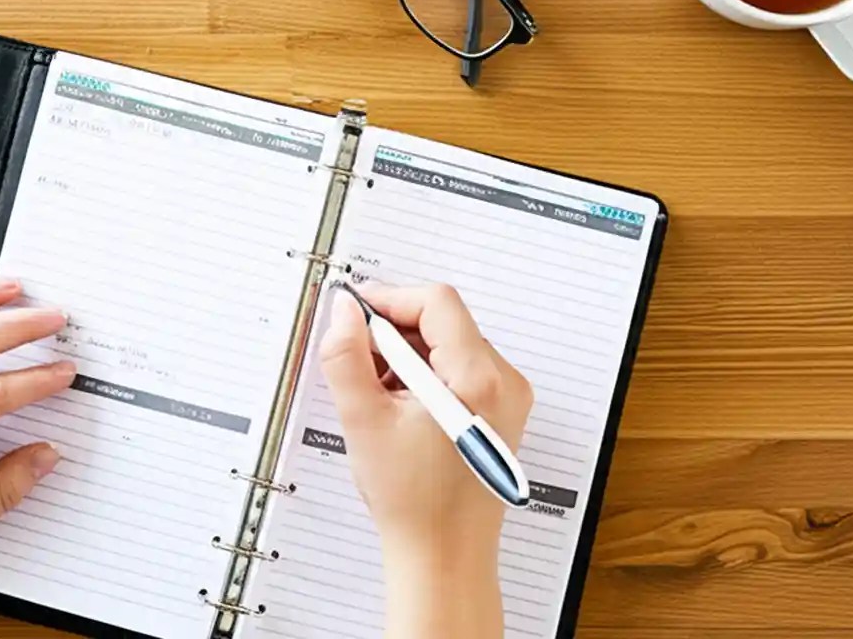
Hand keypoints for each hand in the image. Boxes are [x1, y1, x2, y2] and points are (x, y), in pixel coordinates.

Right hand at [319, 283, 532, 638]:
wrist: (444, 554)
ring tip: (379, 395)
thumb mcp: (364, 421)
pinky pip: (461, 369)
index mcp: (479, 380)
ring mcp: (508, 397)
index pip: (437, 303)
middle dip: (395, 332)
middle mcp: (505, 382)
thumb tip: (344, 313)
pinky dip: (425, 375)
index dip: (391, 299)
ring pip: (450, 344)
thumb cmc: (414, 502)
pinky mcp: (501, 411)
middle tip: (359, 360)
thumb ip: (346, 357)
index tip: (356, 310)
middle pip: (445, 321)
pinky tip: (400, 407)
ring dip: (407, 355)